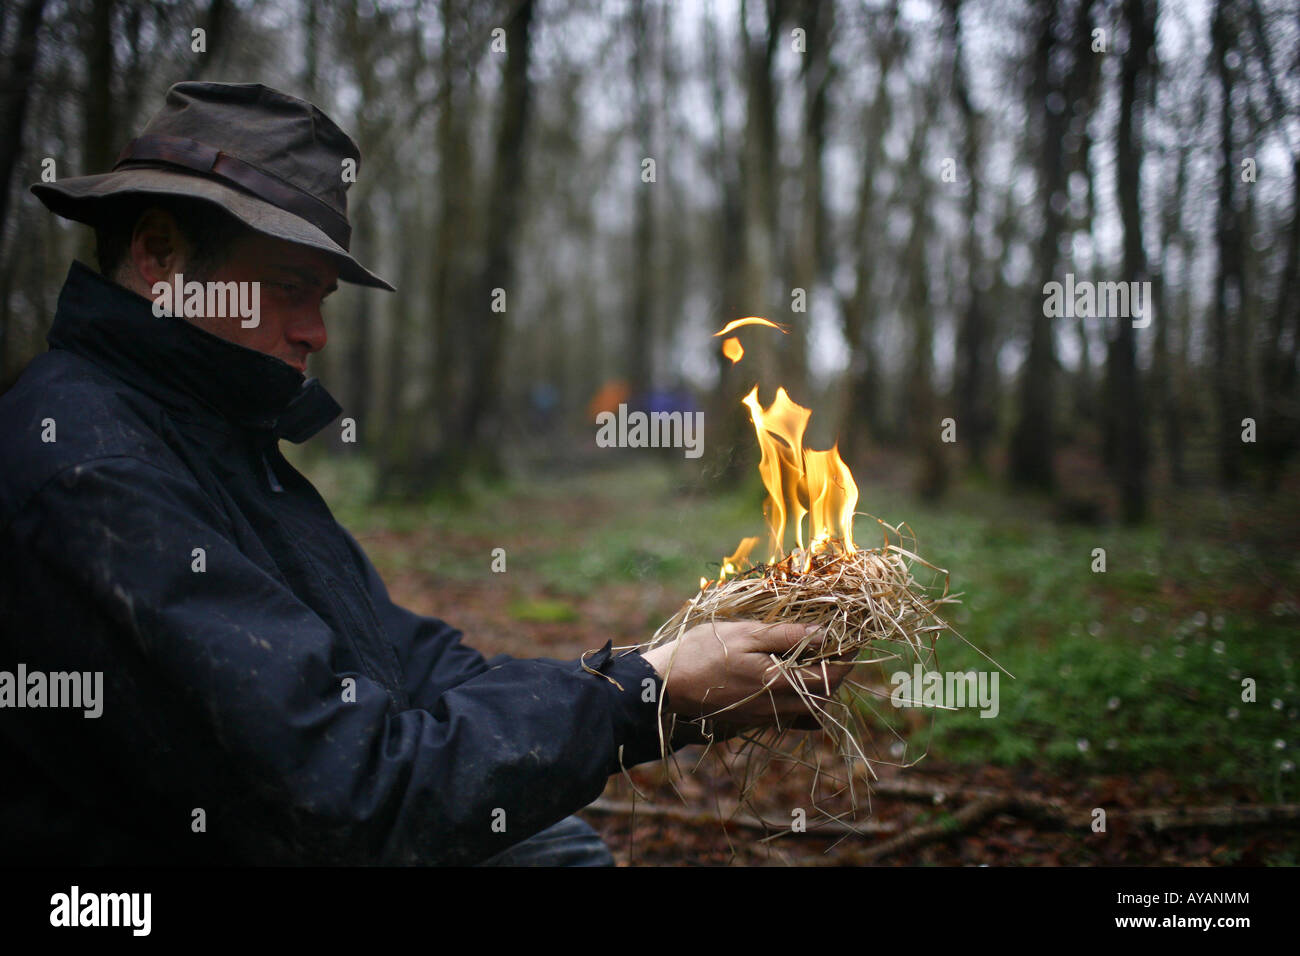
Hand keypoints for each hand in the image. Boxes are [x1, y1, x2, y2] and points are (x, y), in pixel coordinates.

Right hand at [640, 620, 855, 729]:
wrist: (665, 687)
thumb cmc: (702, 653)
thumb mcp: (745, 634)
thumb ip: (787, 636)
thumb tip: (825, 634)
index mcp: (779, 682)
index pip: (829, 677)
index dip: (846, 659)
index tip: (852, 639)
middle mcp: (777, 706)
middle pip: (823, 698)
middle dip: (835, 674)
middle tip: (835, 648)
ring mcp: (764, 717)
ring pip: (807, 710)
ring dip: (818, 689)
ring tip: (813, 662)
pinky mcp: (751, 721)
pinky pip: (788, 717)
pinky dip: (798, 702)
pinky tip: (789, 683)